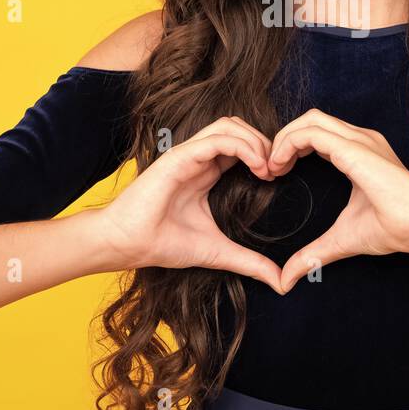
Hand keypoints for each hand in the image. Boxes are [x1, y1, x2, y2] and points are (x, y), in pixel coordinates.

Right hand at [99, 116, 284, 293]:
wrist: (127, 245)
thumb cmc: (163, 244)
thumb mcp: (219, 252)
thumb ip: (250, 262)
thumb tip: (281, 283)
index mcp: (205, 172)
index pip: (241, 145)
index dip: (264, 154)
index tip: (279, 178)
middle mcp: (197, 158)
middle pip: (238, 127)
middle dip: (264, 142)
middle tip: (278, 170)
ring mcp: (187, 155)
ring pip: (229, 125)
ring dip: (256, 141)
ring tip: (268, 168)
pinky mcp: (178, 157)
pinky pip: (216, 139)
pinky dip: (243, 146)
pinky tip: (257, 166)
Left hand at [267, 109, 408, 293]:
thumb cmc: (392, 229)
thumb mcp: (340, 240)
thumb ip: (312, 254)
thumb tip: (286, 280)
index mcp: (359, 153)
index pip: (318, 134)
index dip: (292, 147)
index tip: (277, 174)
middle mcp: (359, 140)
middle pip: (311, 119)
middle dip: (284, 138)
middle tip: (270, 168)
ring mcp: (359, 140)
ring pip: (310, 119)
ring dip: (284, 138)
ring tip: (273, 166)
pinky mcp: (354, 148)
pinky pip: (312, 133)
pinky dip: (289, 143)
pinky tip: (280, 165)